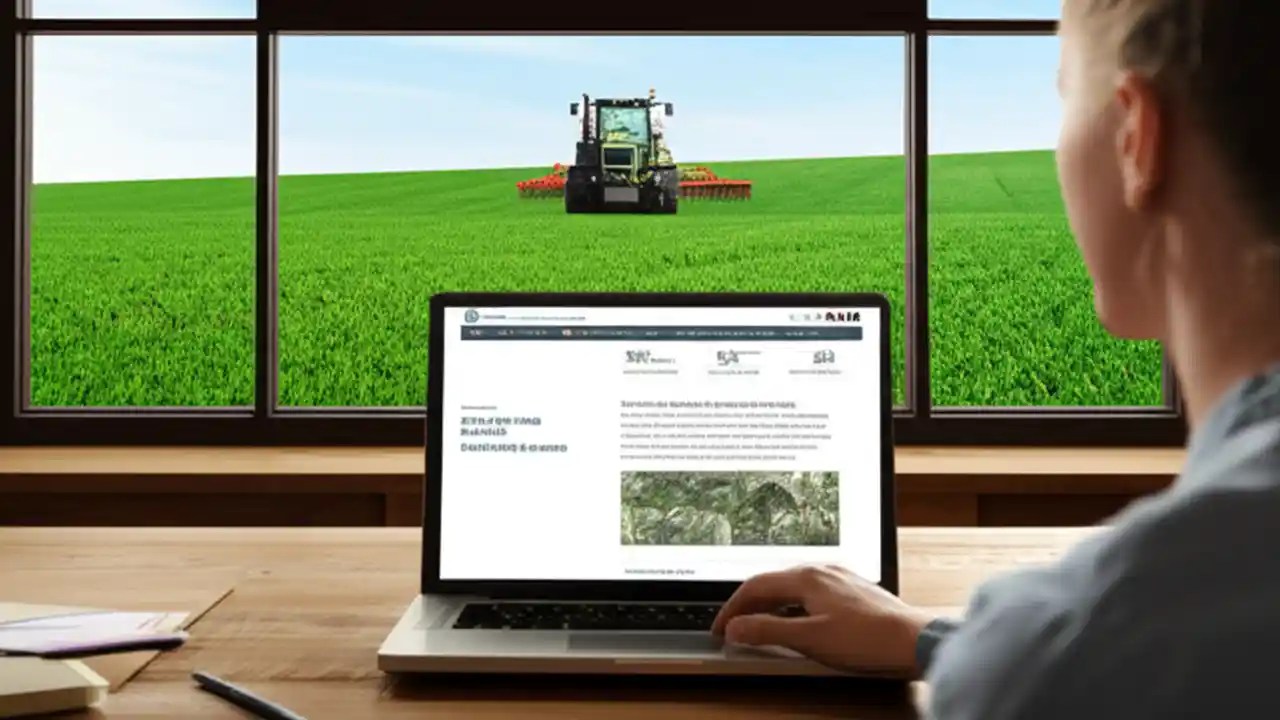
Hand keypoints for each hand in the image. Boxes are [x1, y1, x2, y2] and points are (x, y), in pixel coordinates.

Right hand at [710, 564, 935, 677]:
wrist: (913, 640)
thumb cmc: (868, 639)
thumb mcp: (810, 640)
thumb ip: (768, 632)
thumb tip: (736, 628)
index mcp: (807, 577)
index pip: (755, 585)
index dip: (732, 608)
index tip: (720, 627)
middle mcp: (821, 570)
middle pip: (772, 583)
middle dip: (748, 605)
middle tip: (733, 628)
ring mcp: (838, 578)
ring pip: (791, 587)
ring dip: (770, 606)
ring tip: (759, 627)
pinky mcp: (851, 590)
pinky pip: (810, 593)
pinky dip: (791, 607)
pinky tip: (796, 623)